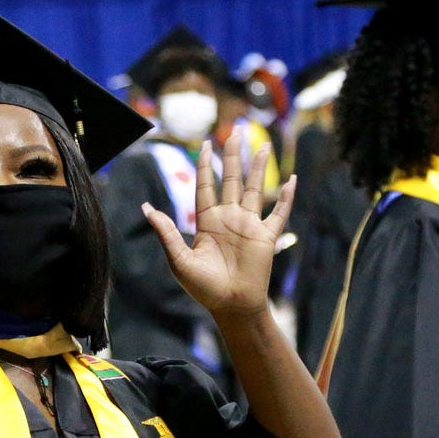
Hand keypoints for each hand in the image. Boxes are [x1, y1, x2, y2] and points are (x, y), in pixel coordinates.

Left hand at [142, 128, 295, 322]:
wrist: (230, 306)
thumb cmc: (203, 288)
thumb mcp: (179, 259)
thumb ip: (166, 231)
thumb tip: (146, 208)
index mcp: (207, 222)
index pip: (206, 186)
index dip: (206, 164)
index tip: (206, 143)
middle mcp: (229, 219)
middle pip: (231, 179)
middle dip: (233, 155)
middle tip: (236, 131)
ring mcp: (249, 226)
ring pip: (255, 189)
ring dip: (259, 167)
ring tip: (262, 146)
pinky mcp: (266, 237)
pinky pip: (278, 213)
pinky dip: (286, 197)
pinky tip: (292, 180)